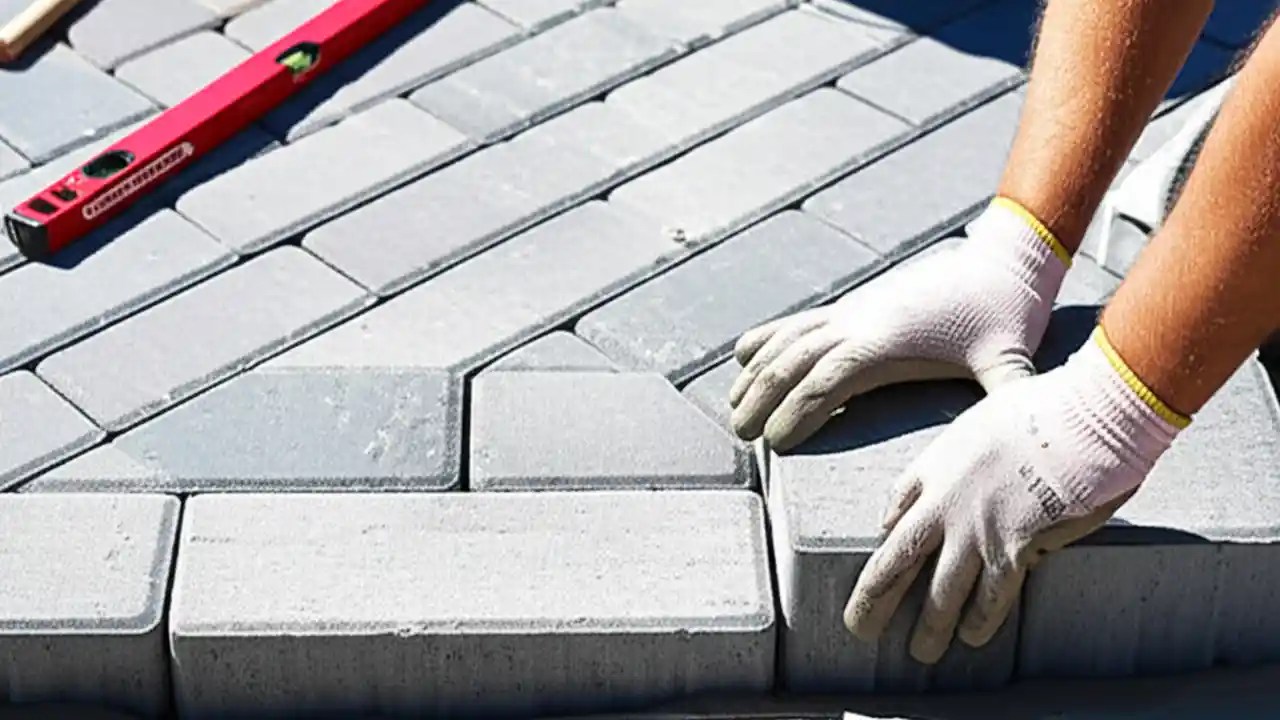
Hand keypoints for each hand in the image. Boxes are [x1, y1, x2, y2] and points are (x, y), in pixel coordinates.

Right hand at [728, 198, 1072, 450]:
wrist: (1001, 260)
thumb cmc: (1005, 315)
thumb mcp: (1010, 361)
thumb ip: (1009, 399)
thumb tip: (1021, 446)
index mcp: (886, 343)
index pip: (825, 381)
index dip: (795, 412)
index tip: (773, 443)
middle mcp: (858, 323)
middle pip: (793, 361)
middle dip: (762, 398)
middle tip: (741, 434)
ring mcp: (853, 310)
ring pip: (788, 341)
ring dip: (757, 372)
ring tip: (733, 405)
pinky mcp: (855, 304)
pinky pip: (798, 323)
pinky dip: (768, 339)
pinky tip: (744, 355)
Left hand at [843, 325, 1189, 663]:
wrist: (1082, 416)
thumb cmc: (1050, 407)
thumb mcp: (991, 408)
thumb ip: (980, 437)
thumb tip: (981, 452)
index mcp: (937, 464)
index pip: (897, 502)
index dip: (889, 528)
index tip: (884, 541)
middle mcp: (944, 502)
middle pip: (895, 561)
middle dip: (873, 600)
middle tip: (858, 627)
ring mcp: (974, 529)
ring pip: (939, 593)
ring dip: (929, 627)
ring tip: (921, 653)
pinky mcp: (1012, 548)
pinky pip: (990, 597)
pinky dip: (981, 621)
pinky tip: (972, 639)